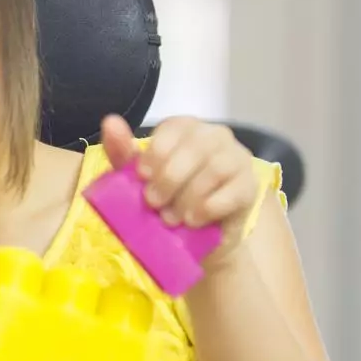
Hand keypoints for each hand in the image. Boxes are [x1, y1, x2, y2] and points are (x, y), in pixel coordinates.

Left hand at [101, 114, 260, 268]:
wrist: (196, 238)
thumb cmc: (167, 199)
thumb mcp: (139, 178)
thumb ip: (123, 152)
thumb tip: (110, 122)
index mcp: (187, 128)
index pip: (174, 127)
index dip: (157, 152)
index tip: (142, 177)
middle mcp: (216, 136)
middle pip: (196, 146)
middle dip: (170, 177)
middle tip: (153, 203)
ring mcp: (238, 159)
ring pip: (216, 168)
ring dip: (188, 196)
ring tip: (172, 218)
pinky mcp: (250, 186)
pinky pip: (234, 191)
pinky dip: (209, 207)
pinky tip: (193, 220)